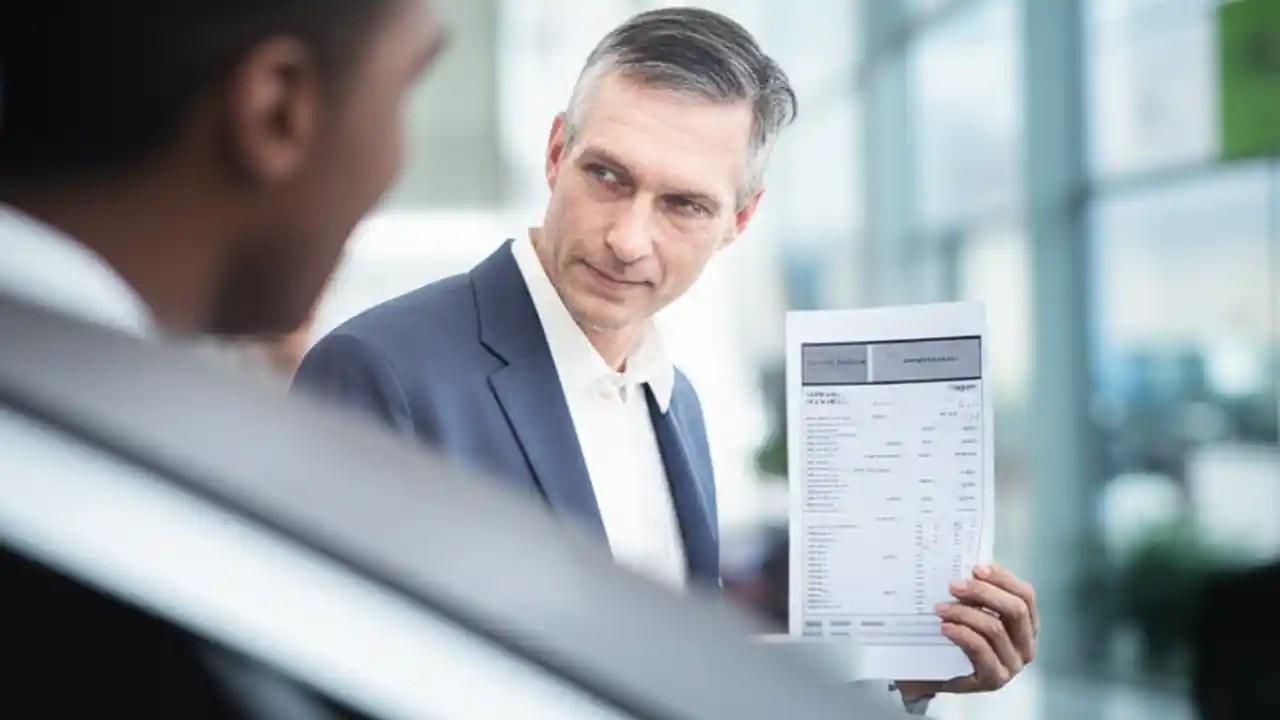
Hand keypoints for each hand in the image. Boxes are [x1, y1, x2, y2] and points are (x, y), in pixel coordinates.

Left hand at [895, 563, 1038, 700]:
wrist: (941, 675)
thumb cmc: (961, 638)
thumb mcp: (974, 612)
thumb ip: (979, 594)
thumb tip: (971, 569)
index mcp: (1027, 625)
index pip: (1026, 596)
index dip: (1003, 579)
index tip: (976, 569)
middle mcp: (1026, 645)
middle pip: (1015, 610)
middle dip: (983, 592)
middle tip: (954, 585)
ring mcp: (1012, 664)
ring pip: (995, 628)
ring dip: (964, 613)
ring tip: (940, 608)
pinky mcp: (994, 678)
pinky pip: (981, 650)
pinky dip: (962, 634)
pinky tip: (945, 627)